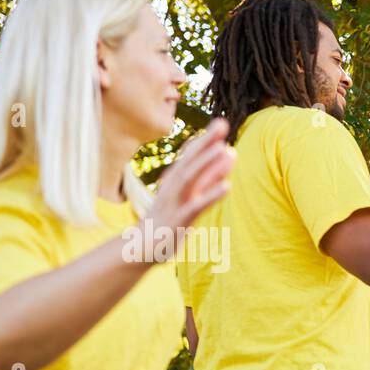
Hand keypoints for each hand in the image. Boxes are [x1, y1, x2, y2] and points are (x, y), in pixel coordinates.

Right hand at [141, 118, 234, 260]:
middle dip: (206, 142)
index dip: (204, 140)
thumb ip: (208, 180)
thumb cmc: (168, 220)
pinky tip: (227, 187)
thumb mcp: (189, 196)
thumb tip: (227, 160)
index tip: (221, 123)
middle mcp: (173, 187)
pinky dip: (211, 195)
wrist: (142, 246)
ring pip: (192, 179)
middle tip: (223, 123)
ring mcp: (175, 202)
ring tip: (226, 150)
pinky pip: (196, 206)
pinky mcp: (179, 219)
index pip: (189, 156)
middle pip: (190, 161)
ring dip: (209, 163)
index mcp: (175, 180)